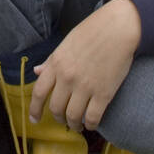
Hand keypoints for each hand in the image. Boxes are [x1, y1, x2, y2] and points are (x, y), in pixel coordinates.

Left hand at [29, 0, 141, 131]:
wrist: (118, 28)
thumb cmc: (92, 32)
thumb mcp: (66, 44)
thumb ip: (51, 61)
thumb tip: (36, 71)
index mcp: (56, 64)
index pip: (39, 92)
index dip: (34, 109)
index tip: (34, 119)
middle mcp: (67, 77)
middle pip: (55, 108)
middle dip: (57, 117)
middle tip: (62, 119)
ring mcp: (85, 87)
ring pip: (72, 116)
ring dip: (73, 125)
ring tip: (77, 125)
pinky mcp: (104, 94)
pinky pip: (92, 118)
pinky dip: (90, 125)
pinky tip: (91, 124)